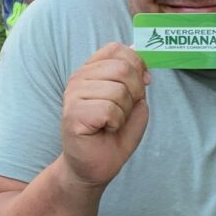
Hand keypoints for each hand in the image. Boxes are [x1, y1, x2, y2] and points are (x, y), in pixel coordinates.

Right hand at [60, 43, 150, 189]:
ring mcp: (73, 95)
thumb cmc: (112, 135)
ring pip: (118, 90)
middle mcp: (79, 78)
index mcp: (91, 70)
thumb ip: (136, 76)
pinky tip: (104, 130)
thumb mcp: (132, 100)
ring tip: (111, 123)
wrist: (95, 166)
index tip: (142, 85)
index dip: (137, 64)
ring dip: (124, 112)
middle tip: (124, 111)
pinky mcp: (73, 114)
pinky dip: (116, 123)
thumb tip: (139, 49)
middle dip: (135, 92)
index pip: (116, 49)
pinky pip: (109, 110)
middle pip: (122, 68)